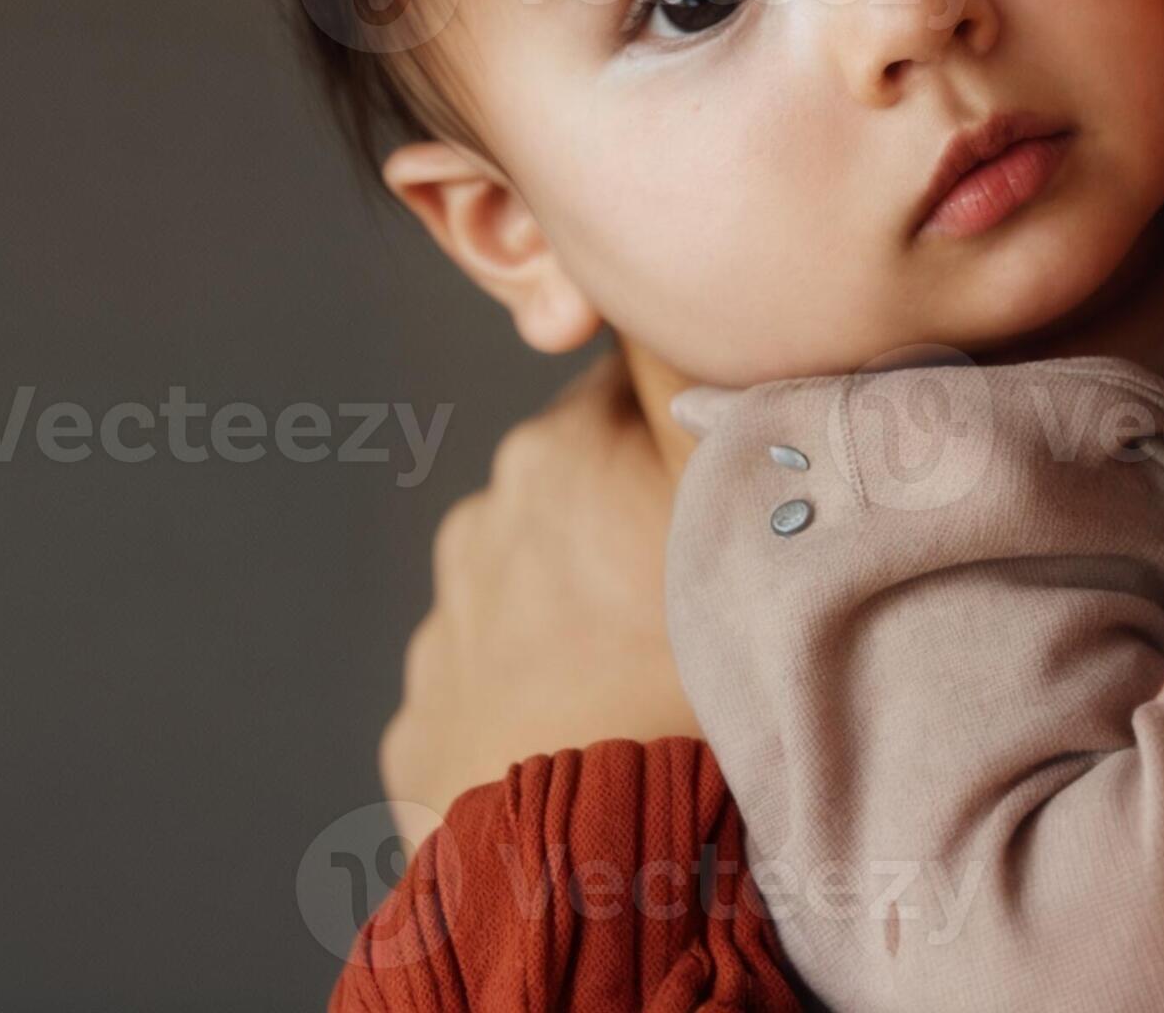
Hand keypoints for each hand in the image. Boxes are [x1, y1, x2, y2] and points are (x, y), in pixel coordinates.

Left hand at [381, 356, 696, 845]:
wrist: (574, 859)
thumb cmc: (678, 678)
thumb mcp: (732, 503)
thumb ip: (714, 385)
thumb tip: (686, 305)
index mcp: (557, 451)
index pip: (638, 383)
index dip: (696, 421)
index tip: (738, 478)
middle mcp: (481, 522)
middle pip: (583, 489)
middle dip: (634, 520)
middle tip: (711, 591)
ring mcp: (442, 630)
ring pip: (536, 589)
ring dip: (584, 612)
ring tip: (653, 680)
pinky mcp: (425, 726)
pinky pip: (497, 689)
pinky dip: (542, 701)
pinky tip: (595, 734)